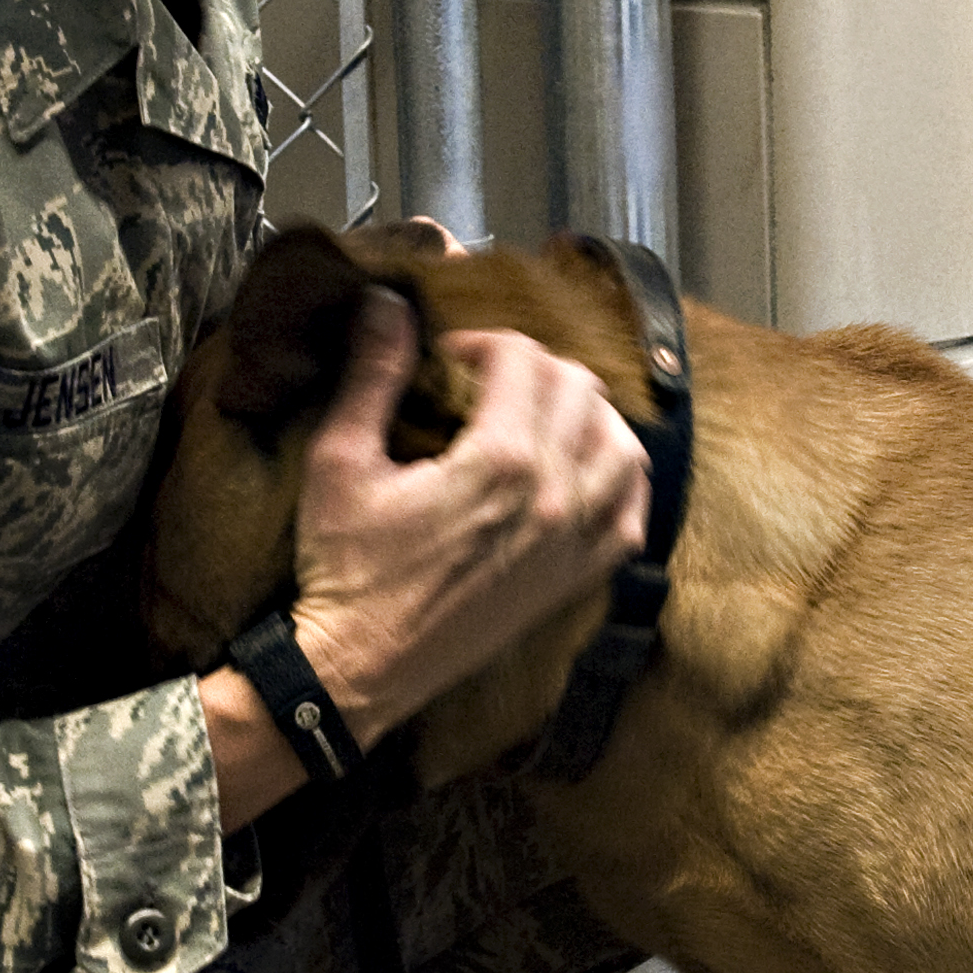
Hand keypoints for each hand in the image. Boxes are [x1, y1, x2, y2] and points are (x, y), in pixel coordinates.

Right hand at [284, 288, 647, 742]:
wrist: (359, 668)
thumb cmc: (344, 569)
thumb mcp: (340, 461)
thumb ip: (373, 376)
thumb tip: (388, 304)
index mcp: (500, 462)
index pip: (524, 359)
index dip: (483, 342)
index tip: (450, 359)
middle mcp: (555, 497)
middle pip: (579, 389)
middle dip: (533, 369)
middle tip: (487, 382)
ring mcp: (575, 542)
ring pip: (621, 443)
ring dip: (584, 414)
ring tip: (538, 417)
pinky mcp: (577, 578)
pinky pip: (632, 511)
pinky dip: (617, 477)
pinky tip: (581, 469)